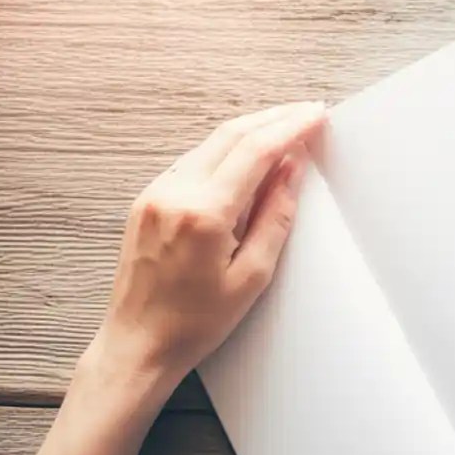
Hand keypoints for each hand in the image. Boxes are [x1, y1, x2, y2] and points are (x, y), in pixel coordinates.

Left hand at [86, 102, 325, 394]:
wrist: (138, 343)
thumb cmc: (196, 322)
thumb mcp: (253, 275)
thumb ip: (276, 216)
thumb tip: (291, 169)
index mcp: (203, 213)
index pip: (255, 151)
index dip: (291, 127)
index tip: (317, 116)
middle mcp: (173, 193)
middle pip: (231, 134)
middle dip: (273, 118)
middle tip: (307, 111)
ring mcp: (155, 193)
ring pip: (210, 143)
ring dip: (250, 131)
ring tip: (284, 127)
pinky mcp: (147, 200)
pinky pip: (193, 161)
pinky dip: (225, 150)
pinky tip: (247, 154)